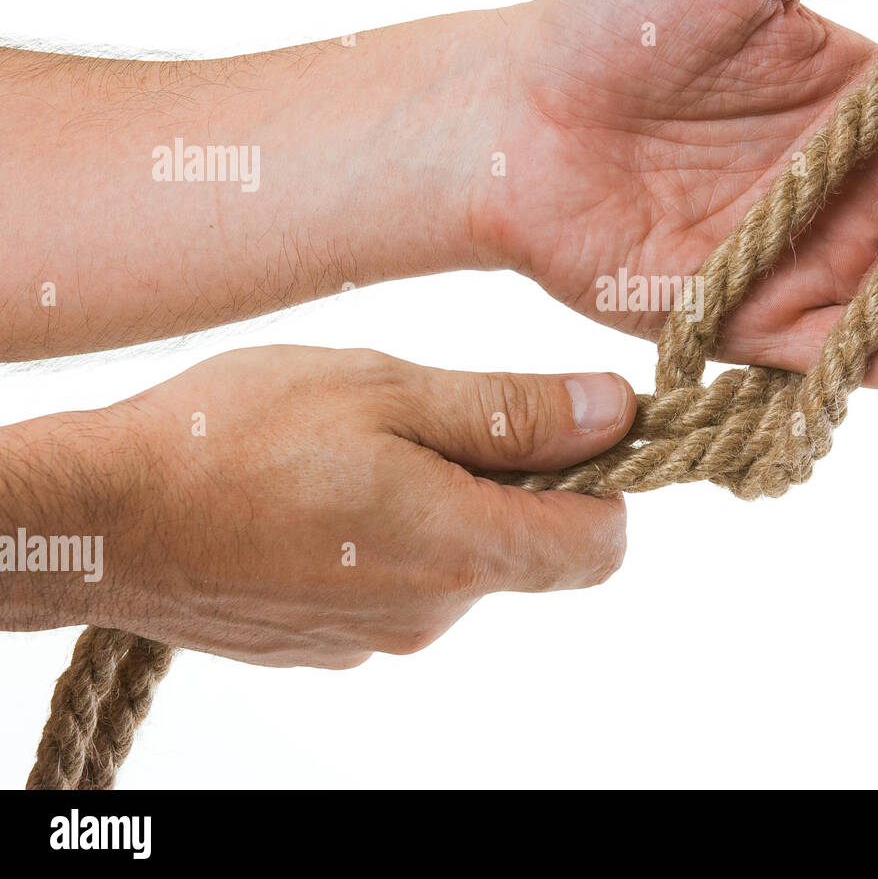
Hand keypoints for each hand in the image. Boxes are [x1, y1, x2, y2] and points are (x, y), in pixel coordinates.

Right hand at [6, 347, 634, 665]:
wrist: (103, 521)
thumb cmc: (239, 439)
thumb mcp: (389, 392)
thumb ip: (511, 413)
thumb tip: (615, 415)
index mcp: (461, 552)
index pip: (603, 546)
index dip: (606, 481)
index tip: (567, 426)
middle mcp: (433, 615)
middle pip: (531, 550)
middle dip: (513, 481)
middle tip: (433, 417)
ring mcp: (380, 638)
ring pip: (463, 563)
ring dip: (445, 503)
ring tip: (361, 449)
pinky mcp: (333, 643)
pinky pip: (402, 586)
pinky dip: (391, 538)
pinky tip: (326, 494)